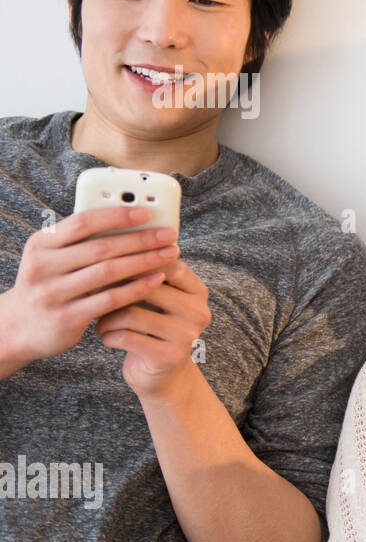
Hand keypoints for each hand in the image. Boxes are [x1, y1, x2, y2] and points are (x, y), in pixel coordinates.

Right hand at [0, 207, 177, 377]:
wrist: (18, 328)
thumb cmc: (48, 285)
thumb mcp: (53, 258)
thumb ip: (82, 242)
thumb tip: (132, 224)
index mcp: (41, 244)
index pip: (83, 222)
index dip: (117, 216)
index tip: (147, 213)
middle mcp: (43, 266)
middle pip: (101, 247)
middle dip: (141, 239)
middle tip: (169, 235)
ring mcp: (53, 293)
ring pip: (108, 272)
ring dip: (144, 261)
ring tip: (170, 254)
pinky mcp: (66, 317)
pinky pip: (109, 299)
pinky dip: (136, 288)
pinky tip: (157, 280)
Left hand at [94, 258, 211, 400]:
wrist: (161, 375)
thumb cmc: (151, 328)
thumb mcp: (157, 300)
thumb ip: (145, 275)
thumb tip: (109, 244)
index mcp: (198, 292)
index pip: (167, 264)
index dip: (135, 259)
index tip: (109, 262)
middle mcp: (198, 312)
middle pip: (146, 286)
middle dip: (115, 289)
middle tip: (96, 293)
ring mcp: (186, 335)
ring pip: (130, 313)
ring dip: (106, 317)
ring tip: (101, 319)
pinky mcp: (167, 357)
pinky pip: (124, 337)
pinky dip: (107, 335)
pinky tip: (106, 336)